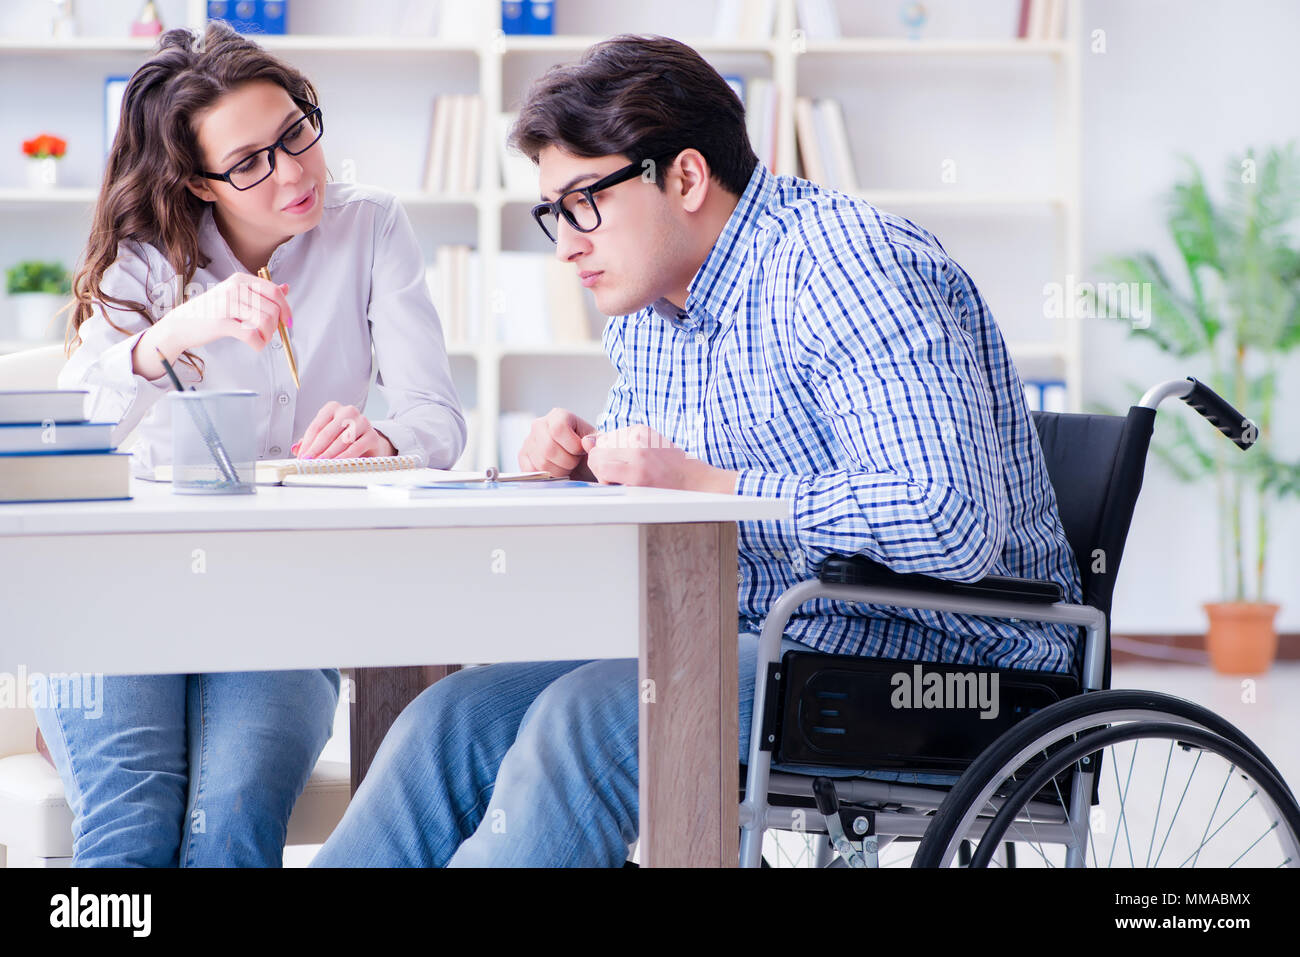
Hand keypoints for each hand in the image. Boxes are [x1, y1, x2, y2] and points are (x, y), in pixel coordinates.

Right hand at [162, 272, 292, 353]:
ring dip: (268, 336)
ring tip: (261, 340)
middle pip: (273, 308)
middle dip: (277, 326)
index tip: (287, 322)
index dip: (286, 308)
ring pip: (265, 321)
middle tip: (270, 334)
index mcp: (240, 280)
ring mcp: (227, 304)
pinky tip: (255, 345)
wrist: (181, 324)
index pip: (274, 291)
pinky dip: (259, 344)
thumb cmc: (210, 312)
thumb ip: (260, 292)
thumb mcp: (235, 295)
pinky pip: (252, 335)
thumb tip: (287, 288)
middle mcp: (234, 288)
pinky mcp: (221, 322)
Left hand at [292, 401, 396, 458]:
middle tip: (308, 461)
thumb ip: (310, 442)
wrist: (370, 443)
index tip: (301, 456)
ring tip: (320, 464)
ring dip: (328, 455)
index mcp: (333, 408)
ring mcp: (362, 422)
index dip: (307, 443)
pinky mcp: (372, 435)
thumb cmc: (345, 438)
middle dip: (316, 450)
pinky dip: (344, 457)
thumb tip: (295, 448)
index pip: (316, 426)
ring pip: (341, 440)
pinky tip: (337, 463)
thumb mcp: (326, 437)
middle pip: (327, 432)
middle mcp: (348, 411)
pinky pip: (355, 447)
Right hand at [518, 407, 595, 477]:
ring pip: (541, 462)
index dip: (573, 445)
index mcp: (558, 415)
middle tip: (574, 462)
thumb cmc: (587, 451)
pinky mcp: (522, 456)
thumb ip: (597, 441)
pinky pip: (532, 471)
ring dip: (559, 470)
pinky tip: (556, 470)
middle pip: (549, 448)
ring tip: (566, 466)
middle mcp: (539, 425)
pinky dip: (547, 475)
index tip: (580, 451)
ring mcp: (528, 441)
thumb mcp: (598, 443)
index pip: (558, 429)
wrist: (579, 463)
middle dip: (567, 462)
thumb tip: (587, 442)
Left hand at [581, 424, 737, 492]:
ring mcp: (638, 460)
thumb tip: (588, 442)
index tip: (619, 462)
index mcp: (639, 430)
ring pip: (598, 463)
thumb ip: (619, 442)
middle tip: (616, 474)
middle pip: (597, 451)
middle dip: (600, 464)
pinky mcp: (638, 479)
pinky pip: (607, 478)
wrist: (698, 484)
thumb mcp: (650, 444)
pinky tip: (626, 487)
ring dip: (604, 475)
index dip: (605, 454)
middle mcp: (637, 441)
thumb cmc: (674, 467)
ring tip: (622, 480)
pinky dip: (610, 484)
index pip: (603, 439)